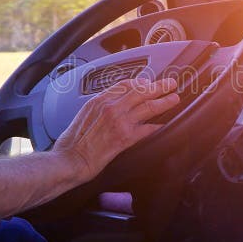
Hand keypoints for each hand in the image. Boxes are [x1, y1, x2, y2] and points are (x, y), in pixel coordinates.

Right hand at [52, 77, 179, 183]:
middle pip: (140, 92)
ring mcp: (119, 122)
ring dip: (164, 102)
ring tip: (173, 99)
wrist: (69, 159)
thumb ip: (100, 106)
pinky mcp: (125, 138)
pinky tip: (165, 124)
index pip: (125, 84)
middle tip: (170, 84)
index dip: (141, 82)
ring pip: (147, 107)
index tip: (149, 83)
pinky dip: (157, 126)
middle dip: (158, 87)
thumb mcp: (84, 114)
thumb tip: (113, 104)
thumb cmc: (73, 141)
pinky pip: (147, 129)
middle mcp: (110, 107)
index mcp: (99, 100)